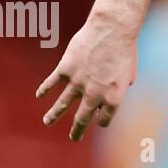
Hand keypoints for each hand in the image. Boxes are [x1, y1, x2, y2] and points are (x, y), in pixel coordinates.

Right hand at [36, 16, 136, 140]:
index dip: (101, 121)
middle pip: (83, 119)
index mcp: (113, 99)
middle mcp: (94, 95)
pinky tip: (39, 96)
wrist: (111, 30)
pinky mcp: (65, 69)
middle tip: (74, 138)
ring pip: (62, 104)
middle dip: (77, 130)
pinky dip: (44, 89)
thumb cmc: (125, 49)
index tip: (97, 119)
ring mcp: (78, 83)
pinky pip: (51, 83)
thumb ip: (121, 86)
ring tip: (47, 122)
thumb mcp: (129, 73)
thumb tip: (114, 90)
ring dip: (54, 115)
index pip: (104, 120)